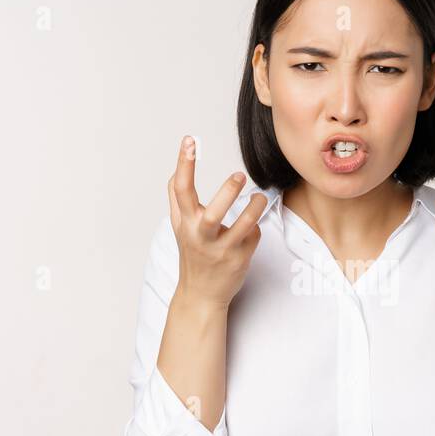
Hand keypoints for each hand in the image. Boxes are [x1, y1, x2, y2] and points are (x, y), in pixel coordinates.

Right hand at [167, 135, 266, 308]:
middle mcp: (201, 237)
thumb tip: (176, 170)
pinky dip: (253, 229)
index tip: (190, 140)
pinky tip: (249, 231)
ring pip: (242, 227)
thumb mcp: (180, 228)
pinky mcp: (239, 260)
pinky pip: (253, 236)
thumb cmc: (193, 255)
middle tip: (239, 174)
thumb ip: (177, 200)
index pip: (180, 190)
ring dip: (253, 210)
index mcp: (185, 223)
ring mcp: (221, 251)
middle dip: (227, 193)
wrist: (201, 295)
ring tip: (258, 197)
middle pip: (213, 214)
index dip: (185, 163)